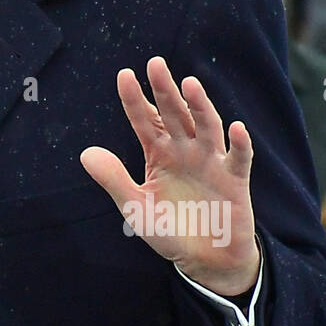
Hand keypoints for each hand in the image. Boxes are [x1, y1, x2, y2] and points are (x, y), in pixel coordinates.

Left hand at [81, 57, 259, 296]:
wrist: (205, 261)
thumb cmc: (170, 231)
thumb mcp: (136, 207)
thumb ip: (114, 179)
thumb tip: (86, 153)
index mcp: (159, 154)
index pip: (145, 120)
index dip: (135, 99)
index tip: (124, 75)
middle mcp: (185, 150)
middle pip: (175, 114)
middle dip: (165, 89)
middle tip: (155, 64)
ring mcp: (211, 162)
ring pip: (206, 127)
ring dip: (200, 106)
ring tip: (190, 84)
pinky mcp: (234, 180)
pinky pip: (239, 158)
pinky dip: (239, 143)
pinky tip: (236, 127)